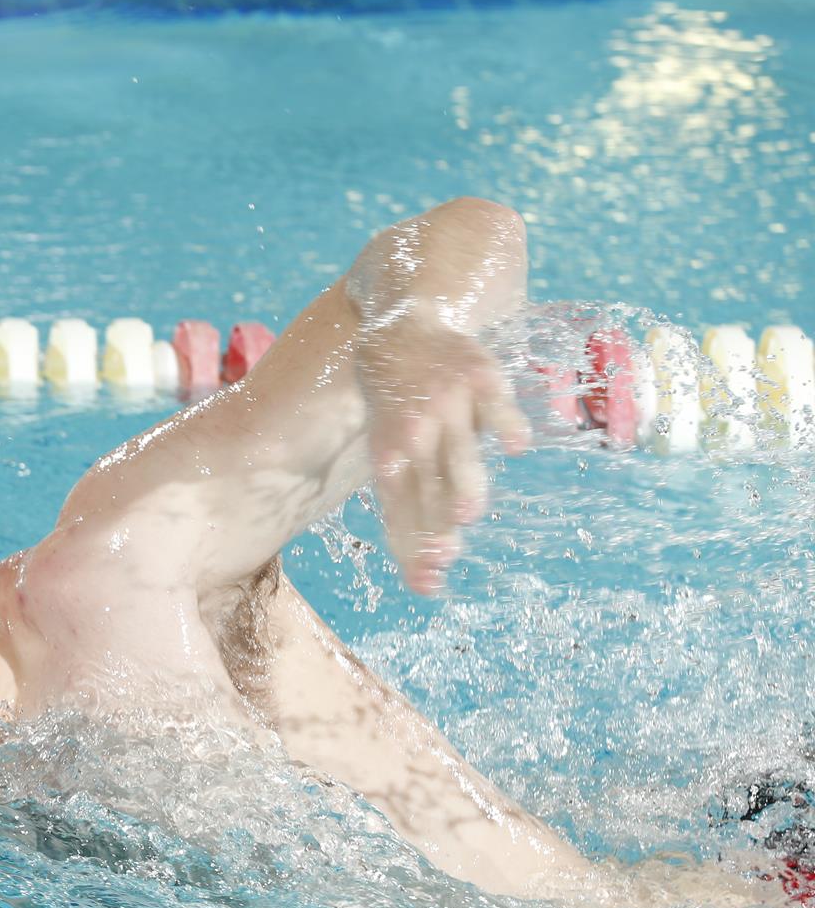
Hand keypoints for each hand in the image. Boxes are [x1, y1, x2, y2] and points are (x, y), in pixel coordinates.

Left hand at [355, 309, 531, 593]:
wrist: (400, 324)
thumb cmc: (396, 403)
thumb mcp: (388, 444)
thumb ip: (413, 498)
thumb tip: (431, 562)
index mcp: (388, 450)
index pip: (399, 507)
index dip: (412, 545)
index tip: (427, 583)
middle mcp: (414, 428)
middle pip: (427, 486)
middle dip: (435, 523)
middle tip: (443, 557)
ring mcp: (448, 401)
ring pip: (459, 451)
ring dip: (463, 482)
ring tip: (468, 514)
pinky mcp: (479, 374)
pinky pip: (496, 403)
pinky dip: (506, 423)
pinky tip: (518, 447)